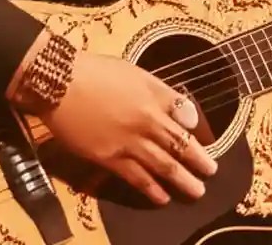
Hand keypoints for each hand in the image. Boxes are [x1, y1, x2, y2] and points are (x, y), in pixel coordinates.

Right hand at [41, 52, 217, 205]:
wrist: (60, 82)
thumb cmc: (97, 72)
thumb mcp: (137, 73)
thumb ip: (164, 95)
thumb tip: (188, 116)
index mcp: (154, 99)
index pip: (186, 121)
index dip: (199, 136)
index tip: (207, 147)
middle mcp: (146, 122)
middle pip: (179, 146)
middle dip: (198, 162)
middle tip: (211, 173)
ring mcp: (128, 142)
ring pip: (163, 165)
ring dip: (182, 180)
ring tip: (197, 191)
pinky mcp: (108, 158)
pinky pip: (136, 178)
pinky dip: (151, 189)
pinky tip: (162, 198)